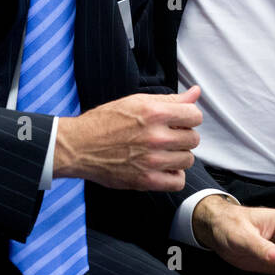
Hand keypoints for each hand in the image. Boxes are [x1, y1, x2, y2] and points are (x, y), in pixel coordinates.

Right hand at [53, 85, 202, 190]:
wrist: (78, 146)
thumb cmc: (105, 122)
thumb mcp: (137, 102)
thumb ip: (170, 99)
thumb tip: (196, 92)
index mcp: (154, 113)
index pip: (195, 115)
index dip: (188, 117)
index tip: (178, 121)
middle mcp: (156, 137)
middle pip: (194, 139)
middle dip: (183, 136)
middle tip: (167, 136)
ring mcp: (152, 160)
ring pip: (188, 160)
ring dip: (178, 156)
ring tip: (162, 152)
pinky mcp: (145, 180)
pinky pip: (178, 181)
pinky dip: (173, 175)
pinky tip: (162, 167)